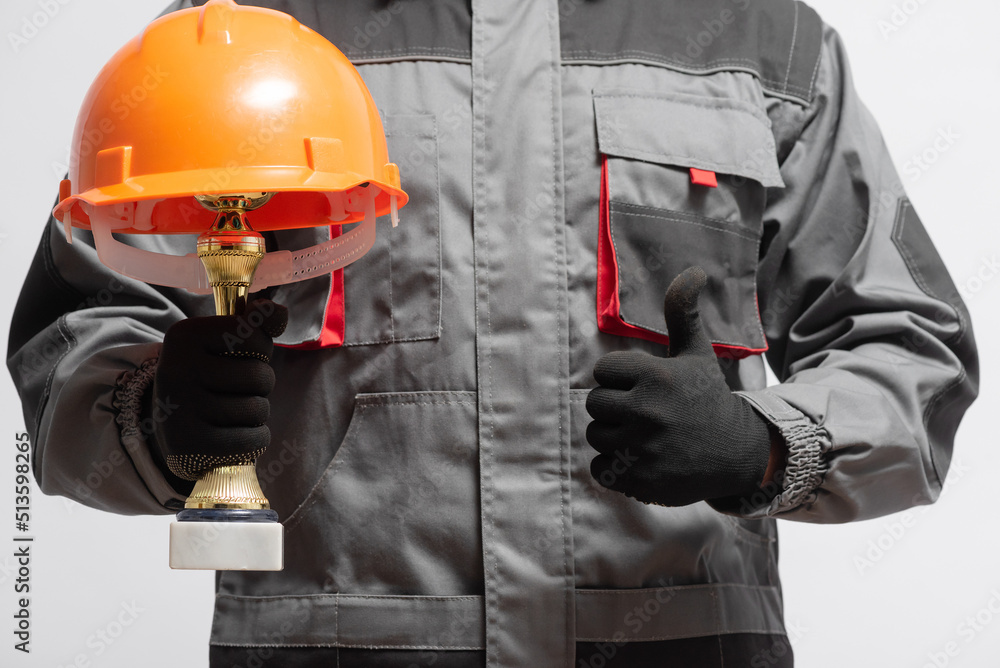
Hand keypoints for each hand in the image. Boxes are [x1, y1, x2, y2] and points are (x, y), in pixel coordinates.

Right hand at [151, 298, 287, 481]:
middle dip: (261, 384)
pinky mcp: (192, 448)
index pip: (256, 336)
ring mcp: (181, 410)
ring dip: (257, 412)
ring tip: (233, 411)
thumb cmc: (210, 374)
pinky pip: (255, 440)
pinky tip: (234, 435)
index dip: (260, 350)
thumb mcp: (224, 341)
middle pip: (261, 376)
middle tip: (237, 389)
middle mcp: (176, 369)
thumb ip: (255, 322)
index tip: (239, 356)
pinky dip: (255, 439)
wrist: (171, 425)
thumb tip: (279, 312)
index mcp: (184, 335)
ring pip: (259, 409)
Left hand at [586, 267, 772, 506]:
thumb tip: (693, 269)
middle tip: (642, 412)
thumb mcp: (696, 353)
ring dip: (613, 436)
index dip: (618, 378)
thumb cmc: (707, 398)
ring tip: (642, 436)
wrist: (736, 453)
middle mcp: (648, 412)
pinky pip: (599, 469)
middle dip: (613, 406)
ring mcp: (643, 449)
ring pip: (595, 436)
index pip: (602, 370)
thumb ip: (683, 312)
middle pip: (594, 403)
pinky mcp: (640, 481)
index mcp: (656, 377)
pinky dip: (614, 468)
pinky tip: (639, 459)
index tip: (641, 386)